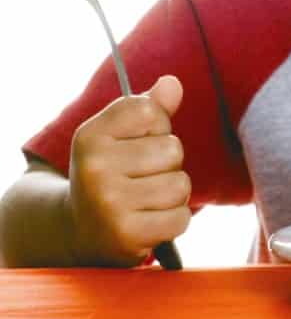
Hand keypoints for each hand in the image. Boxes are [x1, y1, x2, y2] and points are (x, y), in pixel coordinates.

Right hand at [67, 75, 190, 265]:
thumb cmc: (111, 172)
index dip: (155, 128)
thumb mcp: (119, 135)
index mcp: (90, 135)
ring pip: (180, 185)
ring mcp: (108, 202)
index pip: (151, 111)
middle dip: (167, 165)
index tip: (134, 144)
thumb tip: (173, 83)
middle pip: (172, 149)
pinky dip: (173, 221)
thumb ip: (149, 108)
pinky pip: (181, 217)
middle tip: (140, 178)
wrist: (81, 231)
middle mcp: (94, 167)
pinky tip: (149, 222)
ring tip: (145, 200)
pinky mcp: (126, 234)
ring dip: (172, 195)